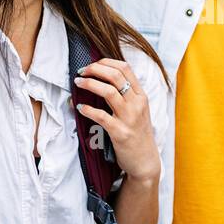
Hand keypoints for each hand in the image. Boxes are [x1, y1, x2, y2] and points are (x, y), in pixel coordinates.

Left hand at [73, 58, 159, 182]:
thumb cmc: (138, 135)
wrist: (145, 161)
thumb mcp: (138, 111)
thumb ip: (125, 96)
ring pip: (108, 91)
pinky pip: (101, 116)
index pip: (125, 68)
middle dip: (95, 69)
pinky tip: (80, 108)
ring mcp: (129, 118)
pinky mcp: (120, 132)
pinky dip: (87, 109)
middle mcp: (137, 104)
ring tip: (78, 83)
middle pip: (115, 76)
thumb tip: (100, 81)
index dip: (106, 62)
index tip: (92, 64)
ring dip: (89, 84)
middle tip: (82, 71)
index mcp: (141, 96)